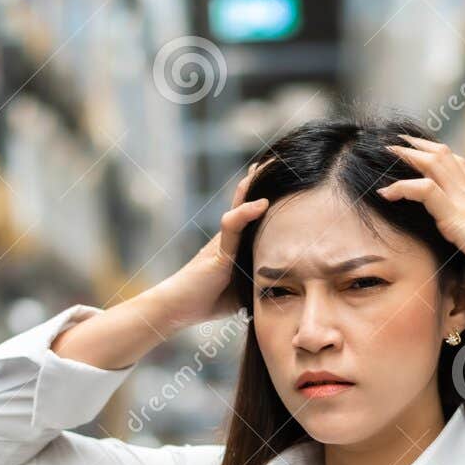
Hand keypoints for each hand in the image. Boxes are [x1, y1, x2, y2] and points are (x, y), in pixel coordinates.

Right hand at [155, 158, 272, 328]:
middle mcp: (229, 237)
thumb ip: (260, 277)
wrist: (178, 307)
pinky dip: (246, 214)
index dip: (265, 194)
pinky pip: (232, 228)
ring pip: (241, 206)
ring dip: (255, 184)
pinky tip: (262, 203)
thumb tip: (286, 280)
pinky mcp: (218, 252)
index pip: (254, 213)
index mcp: (237, 244)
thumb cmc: (209, 299)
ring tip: (271, 164)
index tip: (283, 175)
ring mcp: (222, 241)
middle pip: (247, 200)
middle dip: (262, 179)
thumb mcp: (243, 287)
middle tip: (280, 156)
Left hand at [376, 134, 464, 298]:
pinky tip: (386, 192)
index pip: (457, 167)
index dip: (435, 156)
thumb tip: (454, 264)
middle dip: (417, 146)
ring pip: (434, 164)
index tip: (415, 153)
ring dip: (407, 157)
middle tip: (394, 141)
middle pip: (443, 157)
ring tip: (385, 152)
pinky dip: (403, 187)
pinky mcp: (458, 219)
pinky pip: (426, 191)